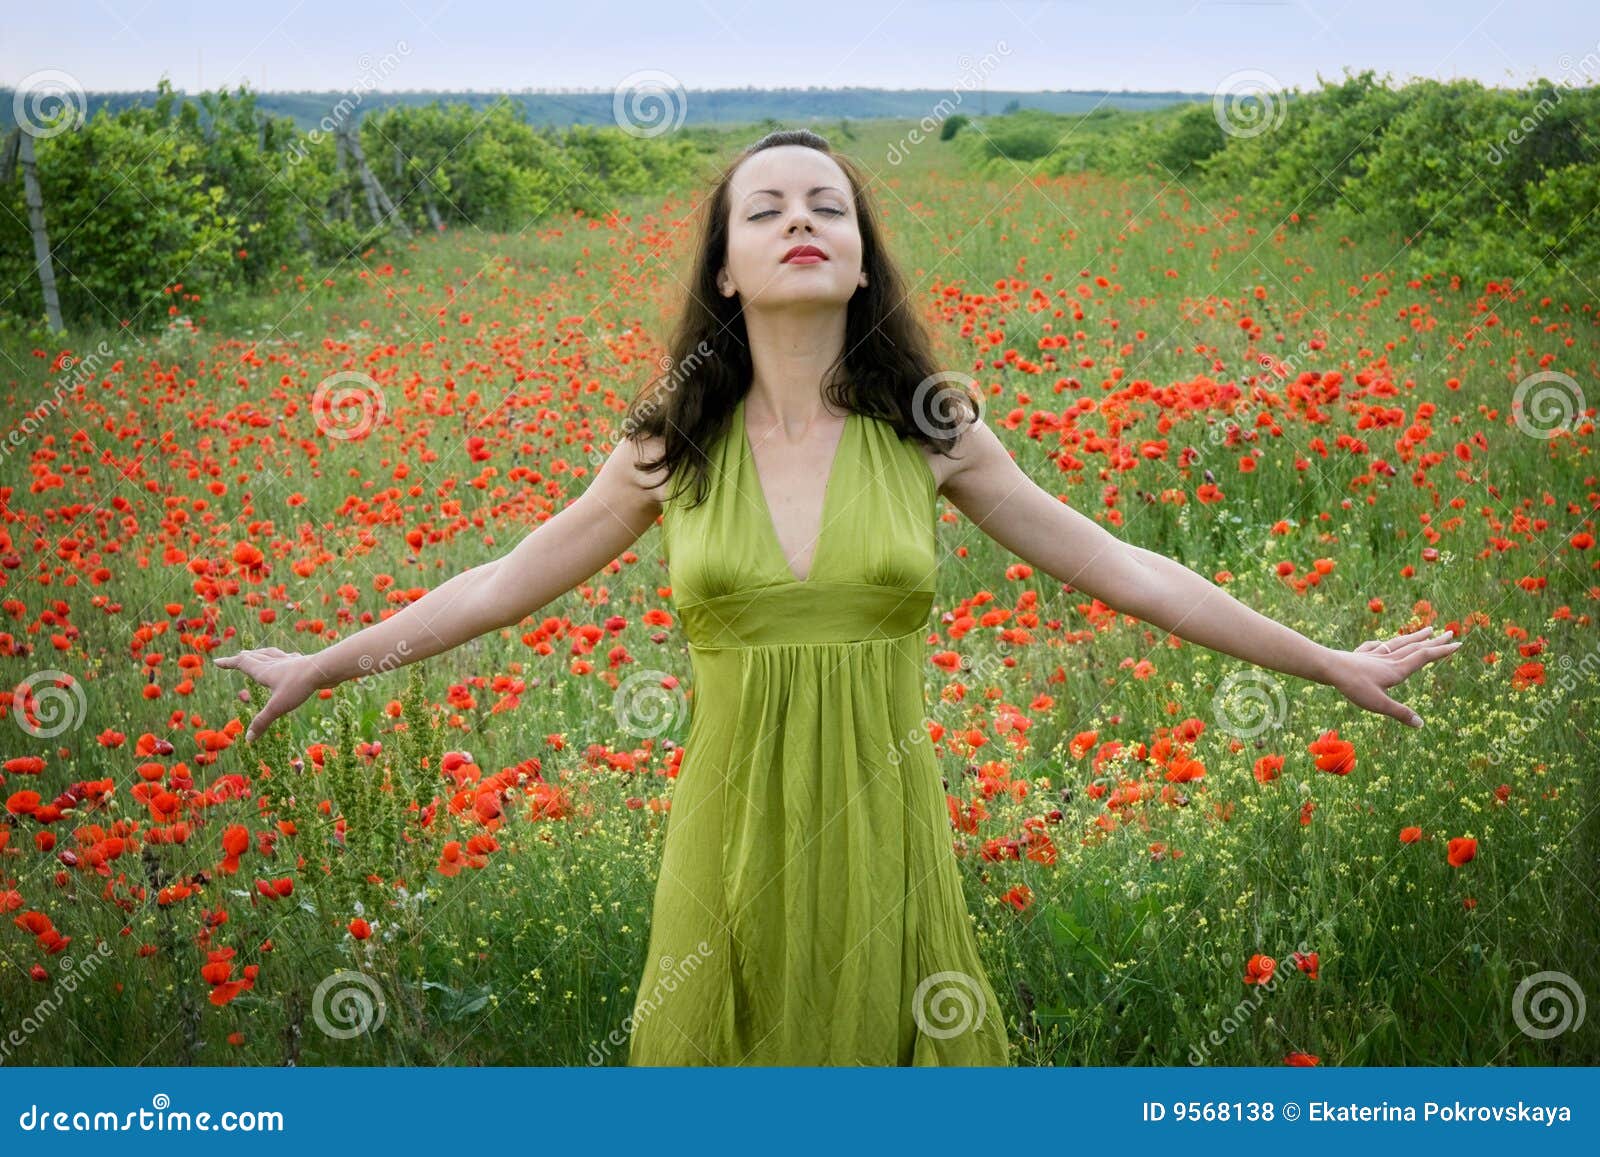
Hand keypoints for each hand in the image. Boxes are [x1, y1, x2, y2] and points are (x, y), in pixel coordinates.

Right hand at [213, 647, 322, 741]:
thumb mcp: (278, 707)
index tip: (217, 662)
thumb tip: (248, 740)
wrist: (325, 669)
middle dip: (243, 657)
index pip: (242, 663)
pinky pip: (288, 658)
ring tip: (256, 653)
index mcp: (264, 671)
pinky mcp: (302, 662)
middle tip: (237, 657)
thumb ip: (262, 722)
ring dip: (261, 654)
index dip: (229, 663)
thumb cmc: (298, 686)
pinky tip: (289, 658)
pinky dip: (282, 657)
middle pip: (255, 656)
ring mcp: (289, 661)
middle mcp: (274, 663)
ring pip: (271, 654)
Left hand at [1325, 624, 1463, 727]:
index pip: (1424, 657)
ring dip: (1415, 637)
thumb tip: (1421, 724)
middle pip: (1415, 647)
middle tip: (1451, 632)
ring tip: (1427, 629)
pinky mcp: (1361, 655)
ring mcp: (1374, 655)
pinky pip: (1377, 646)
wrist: (1328, 667)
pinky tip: (1382, 643)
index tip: (1458, 644)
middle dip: (1434, 641)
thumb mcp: (1378, 704)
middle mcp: (1388, 659)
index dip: (1442, 651)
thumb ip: (1400, 713)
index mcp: (1397, 669)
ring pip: (1399, 643)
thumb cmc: (1353, 686)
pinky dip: (1385, 643)